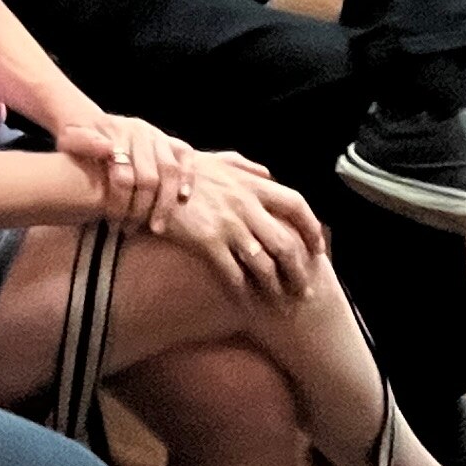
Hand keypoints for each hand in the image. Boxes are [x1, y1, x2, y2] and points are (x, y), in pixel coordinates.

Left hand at [56, 112, 193, 230]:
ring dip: (165, 203)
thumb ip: (85, 143)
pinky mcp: (170, 140)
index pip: (123, 176)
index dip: (118, 204)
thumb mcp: (71, 139)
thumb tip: (108, 149)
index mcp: (115, 132)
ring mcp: (157, 135)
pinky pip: (186, 156)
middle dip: (140, 210)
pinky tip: (182, 199)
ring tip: (157, 227)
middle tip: (130, 230)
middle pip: (149, 178)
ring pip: (170, 171)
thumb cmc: (78, 139)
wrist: (89, 122)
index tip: (112, 224)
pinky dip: (188, 178)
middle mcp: (140, 131)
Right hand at [159, 155, 325, 298]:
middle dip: (300, 272)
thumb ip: (243, 165)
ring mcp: (228, 224)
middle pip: (286, 243)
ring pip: (264, 264)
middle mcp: (246, 204)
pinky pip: (233, 274)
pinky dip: (244, 293)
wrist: (148, 177)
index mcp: (251, 183)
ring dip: (276, 289)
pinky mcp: (207, 241)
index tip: (318, 249)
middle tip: (305, 292)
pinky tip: (247, 304)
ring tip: (281, 306)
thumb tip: (267, 173)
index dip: (312, 229)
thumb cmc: (180, 169)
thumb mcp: (215, 159)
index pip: (297, 205)